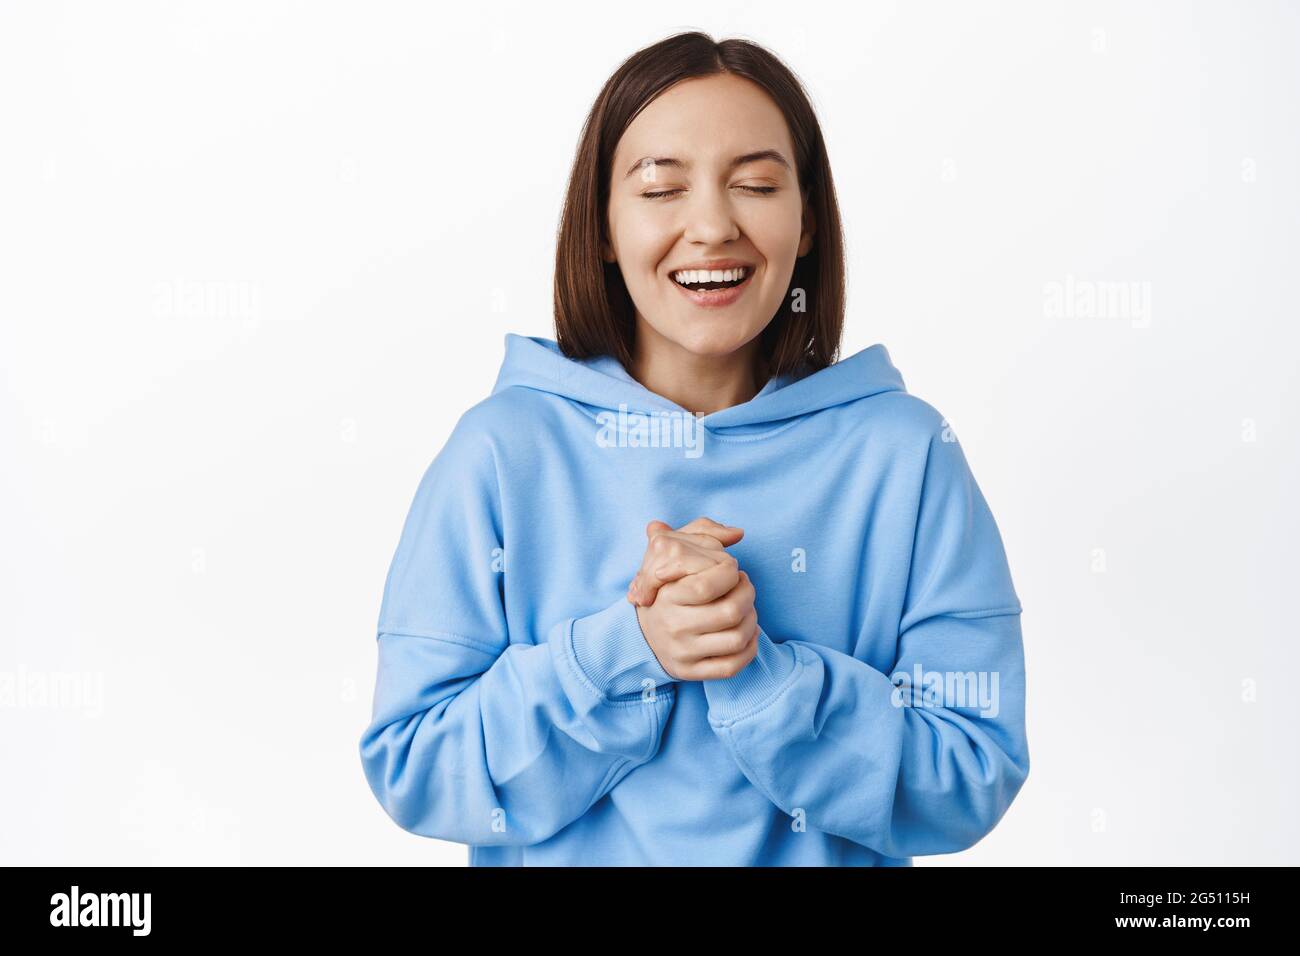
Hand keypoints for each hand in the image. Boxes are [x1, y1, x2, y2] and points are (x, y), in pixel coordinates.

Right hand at [627, 517, 758, 680]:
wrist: (639, 635)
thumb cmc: (665, 589)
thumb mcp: (671, 554)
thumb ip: (702, 533)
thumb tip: (737, 532)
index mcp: (666, 597)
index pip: (708, 585)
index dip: (732, 574)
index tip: (733, 570)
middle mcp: (673, 626)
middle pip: (731, 611)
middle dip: (748, 595)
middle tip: (745, 587)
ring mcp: (683, 652)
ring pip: (737, 638)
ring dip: (752, 620)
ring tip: (747, 608)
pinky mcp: (691, 673)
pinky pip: (732, 666)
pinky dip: (749, 649)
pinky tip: (748, 634)